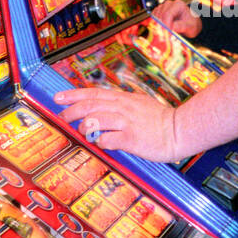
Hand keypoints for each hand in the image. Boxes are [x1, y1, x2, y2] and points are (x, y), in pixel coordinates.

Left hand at [54, 86, 182, 161]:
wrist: (179, 129)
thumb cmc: (159, 120)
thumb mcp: (138, 104)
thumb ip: (119, 106)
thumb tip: (100, 110)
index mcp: (123, 99)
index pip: (93, 93)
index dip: (73, 95)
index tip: (58, 97)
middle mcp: (123, 108)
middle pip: (90, 105)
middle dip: (72, 110)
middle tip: (62, 116)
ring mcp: (127, 123)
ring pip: (95, 120)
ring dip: (85, 127)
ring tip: (82, 132)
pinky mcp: (132, 138)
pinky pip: (108, 139)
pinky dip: (100, 142)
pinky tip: (100, 143)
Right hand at [152, 0, 201, 37]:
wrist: (190, 24)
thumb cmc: (191, 24)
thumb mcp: (190, 27)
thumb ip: (180, 27)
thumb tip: (170, 29)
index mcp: (178, 5)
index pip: (168, 14)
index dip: (165, 25)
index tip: (166, 35)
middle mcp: (169, 4)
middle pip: (160, 15)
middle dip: (161, 27)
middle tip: (163, 39)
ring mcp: (163, 8)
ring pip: (155, 17)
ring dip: (157, 27)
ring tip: (163, 37)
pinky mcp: (159, 12)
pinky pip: (153, 18)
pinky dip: (155, 26)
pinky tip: (161, 32)